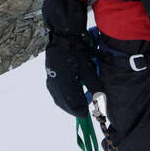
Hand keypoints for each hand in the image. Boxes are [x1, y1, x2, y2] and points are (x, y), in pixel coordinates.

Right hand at [42, 0, 101, 117]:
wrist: (63, 36)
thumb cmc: (78, 51)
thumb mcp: (89, 69)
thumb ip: (94, 87)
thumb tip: (99, 102)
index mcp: (66, 85)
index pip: (74, 106)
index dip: (82, 112)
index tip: (89, 114)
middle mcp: (56, 85)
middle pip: (65, 105)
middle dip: (75, 109)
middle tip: (85, 110)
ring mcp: (51, 80)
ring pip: (59, 99)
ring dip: (69, 103)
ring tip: (79, 102)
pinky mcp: (50, 75)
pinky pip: (56, 91)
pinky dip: (64, 96)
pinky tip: (71, 92)